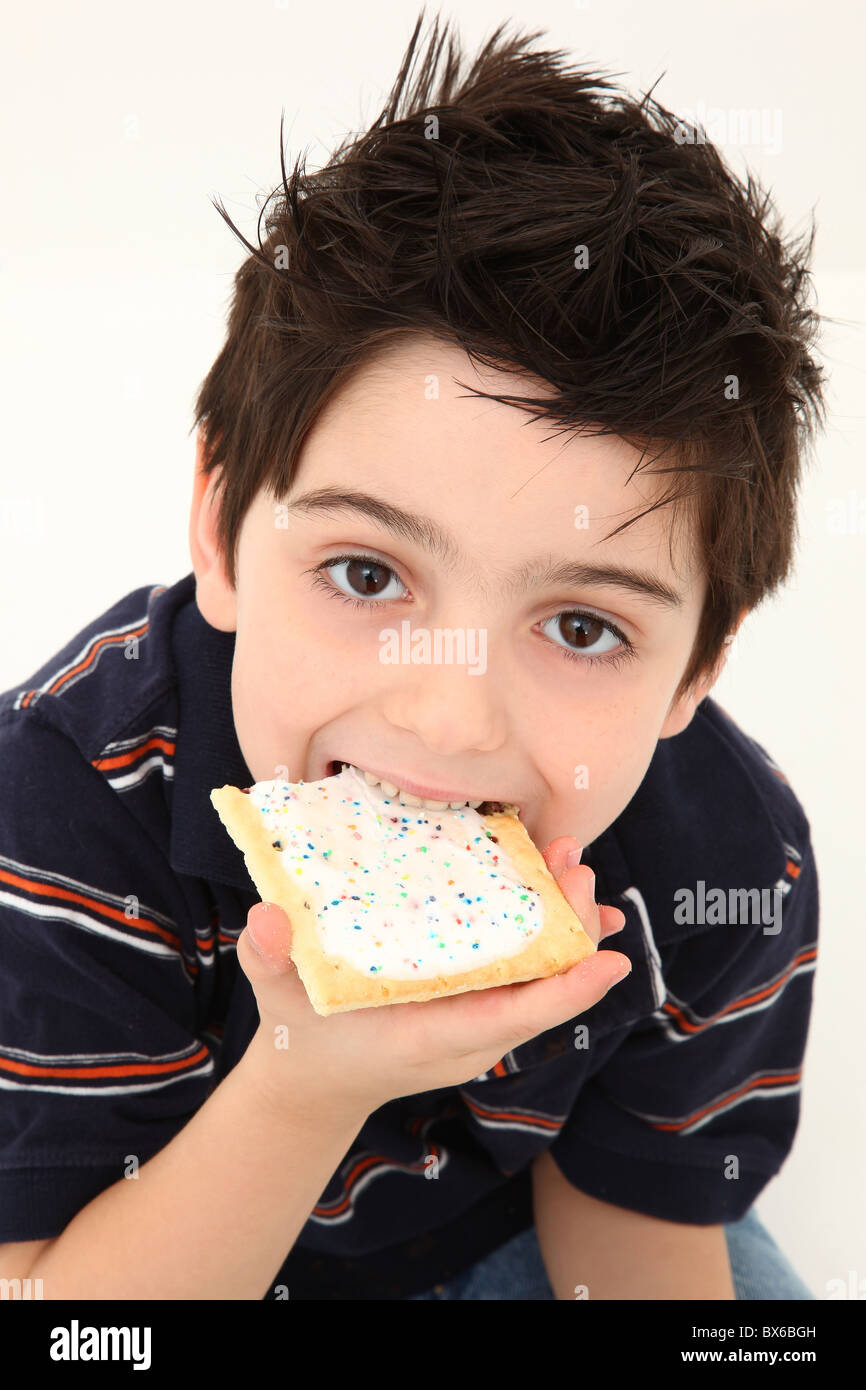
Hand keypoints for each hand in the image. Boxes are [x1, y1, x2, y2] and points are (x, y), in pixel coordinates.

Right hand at [238, 835, 629, 1115]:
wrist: (316, 1084)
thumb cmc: (299, 1040)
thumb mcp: (277, 1001)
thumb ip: (268, 961)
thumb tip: (264, 917)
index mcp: (430, 1037)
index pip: (511, 1018)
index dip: (565, 991)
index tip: (609, 962)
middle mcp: (467, 1033)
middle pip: (539, 986)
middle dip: (568, 932)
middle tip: (577, 870)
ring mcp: (475, 1020)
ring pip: (538, 975)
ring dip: (563, 925)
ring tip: (577, 870)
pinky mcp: (473, 1003)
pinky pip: (523, 970)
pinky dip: (547, 934)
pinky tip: (563, 896)